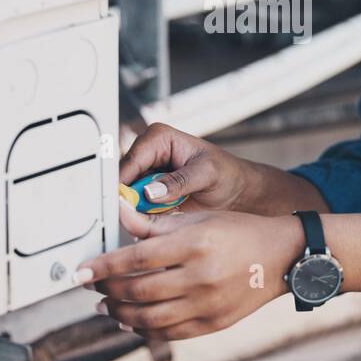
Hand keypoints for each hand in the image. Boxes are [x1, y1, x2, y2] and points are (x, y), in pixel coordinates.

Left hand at [74, 196, 304, 339]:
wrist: (282, 257)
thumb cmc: (238, 232)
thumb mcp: (198, 218)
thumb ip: (155, 222)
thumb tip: (118, 212)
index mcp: (193, 244)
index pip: (135, 259)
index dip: (102, 267)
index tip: (80, 272)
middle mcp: (199, 277)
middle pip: (137, 290)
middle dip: (107, 290)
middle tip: (93, 286)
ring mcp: (206, 304)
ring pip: (148, 318)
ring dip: (120, 313)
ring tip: (106, 304)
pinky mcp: (212, 324)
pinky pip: (168, 333)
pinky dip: (143, 329)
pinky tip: (131, 319)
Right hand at [120, 122, 256, 212]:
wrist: (238, 192)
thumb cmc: (228, 174)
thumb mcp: (207, 174)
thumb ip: (179, 182)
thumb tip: (151, 191)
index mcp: (159, 138)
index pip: (131, 160)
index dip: (124, 183)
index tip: (122, 203)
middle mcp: (149, 154)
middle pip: (123, 179)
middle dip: (129, 199)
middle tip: (140, 217)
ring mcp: (147, 175)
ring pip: (127, 196)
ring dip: (137, 210)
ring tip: (158, 218)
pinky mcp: (150, 194)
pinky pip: (136, 208)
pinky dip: (143, 217)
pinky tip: (158, 222)